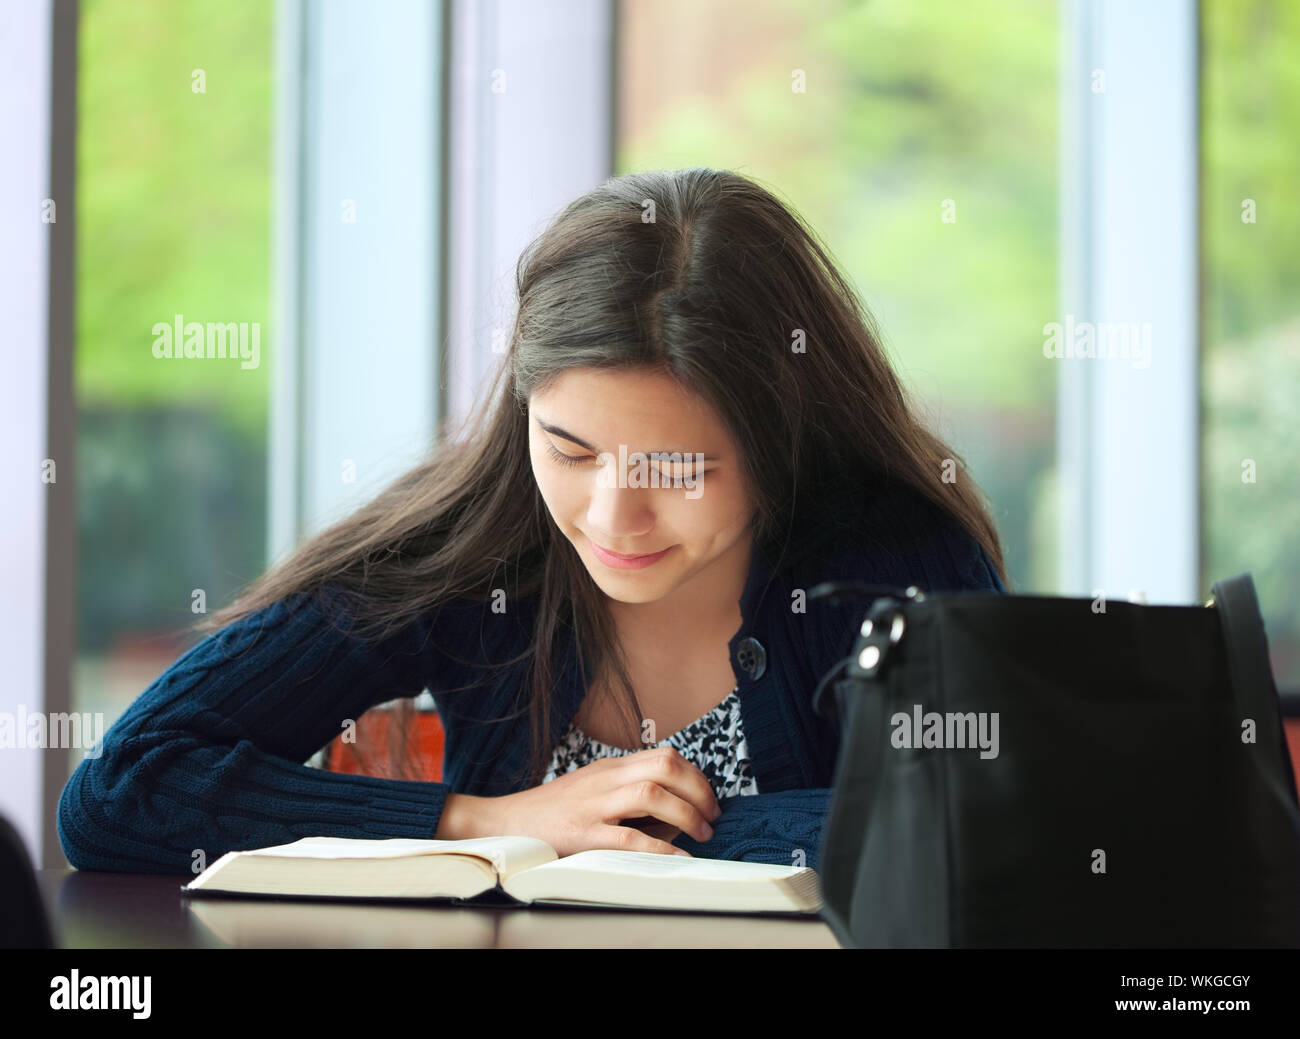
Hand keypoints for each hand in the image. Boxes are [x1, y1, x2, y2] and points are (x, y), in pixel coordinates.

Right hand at [484, 746, 721, 856]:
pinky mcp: (583, 833)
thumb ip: (627, 791)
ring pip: (651, 794)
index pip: (664, 755)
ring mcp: (594, 805)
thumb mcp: (592, 788)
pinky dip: (661, 847)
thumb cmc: (553, 811)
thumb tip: (672, 811)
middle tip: (713, 815)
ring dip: (686, 814)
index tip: (708, 797)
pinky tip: (679, 856)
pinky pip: (629, 836)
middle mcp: (605, 780)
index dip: (694, 775)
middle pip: (664, 767)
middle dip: (699, 790)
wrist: (505, 823)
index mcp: (609, 767)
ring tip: (701, 833)